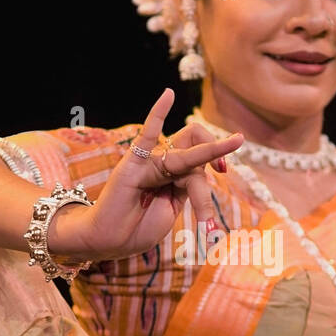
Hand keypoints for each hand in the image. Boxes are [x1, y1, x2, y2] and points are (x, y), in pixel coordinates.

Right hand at [51, 87, 243, 263]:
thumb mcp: (172, 210)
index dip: (217, 156)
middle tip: (224, 170)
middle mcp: (164, 163)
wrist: (111, 241)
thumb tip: (202, 170)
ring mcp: (149, 161)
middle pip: (197, 147)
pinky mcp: (134, 163)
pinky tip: (168, 95)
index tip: (224, 170)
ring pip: (185, 151)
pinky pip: (148, 134)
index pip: (201, 155)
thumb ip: (187, 189)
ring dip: (202, 160)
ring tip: (205, 209)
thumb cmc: (138, 229)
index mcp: (175, 175)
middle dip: (215, 153)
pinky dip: (158, 112)